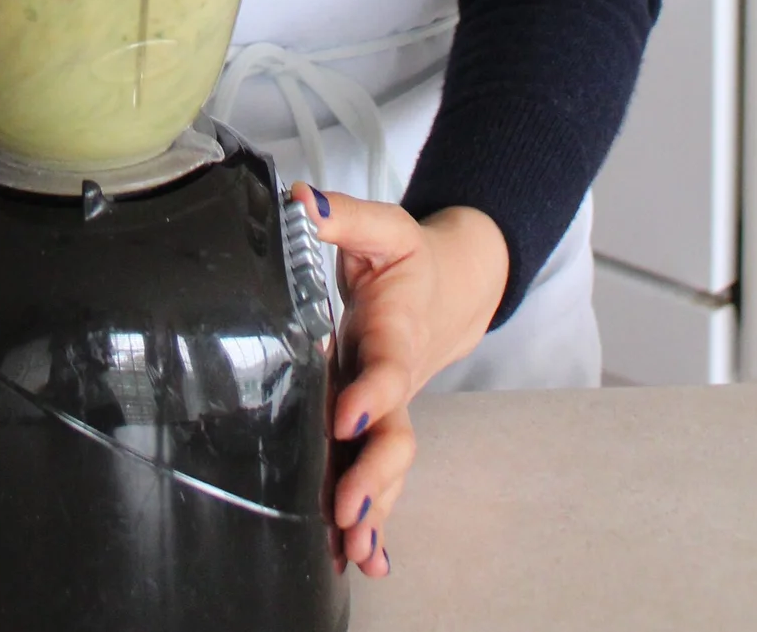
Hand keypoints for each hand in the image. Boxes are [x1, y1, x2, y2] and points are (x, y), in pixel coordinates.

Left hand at [292, 186, 509, 578]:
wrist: (454, 285)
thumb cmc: (409, 259)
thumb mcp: (384, 228)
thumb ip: (345, 216)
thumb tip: (301, 200)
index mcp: (398, 333)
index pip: (387, 367)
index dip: (370, 393)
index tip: (345, 416)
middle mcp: (397, 380)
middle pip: (394, 437)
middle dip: (374, 476)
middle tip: (348, 510)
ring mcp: (390, 409)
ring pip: (389, 467)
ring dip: (374, 509)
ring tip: (356, 552)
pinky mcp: (379, 424)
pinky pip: (381, 475)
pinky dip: (377, 518)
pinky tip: (364, 557)